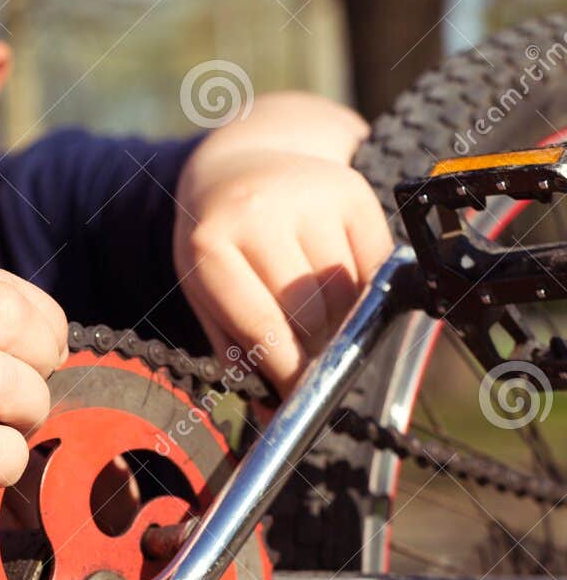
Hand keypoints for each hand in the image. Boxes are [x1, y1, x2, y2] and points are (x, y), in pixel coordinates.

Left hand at [174, 99, 393, 393]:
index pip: (262, 323)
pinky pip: (373, 263)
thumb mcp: (205, 293)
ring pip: (347, 291)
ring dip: (342, 323)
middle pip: (311, 311)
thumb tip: (271, 412)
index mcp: (210, 245)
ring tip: (324, 326)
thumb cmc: (217, 244)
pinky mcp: (350, 190)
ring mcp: (309, 196)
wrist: (237, 167)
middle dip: (316, 348)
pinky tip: (342, 292)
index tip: (302, 394)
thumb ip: (235, 350)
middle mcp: (259, 214)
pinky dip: (364, 290)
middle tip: (314, 362)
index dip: (287, 368)